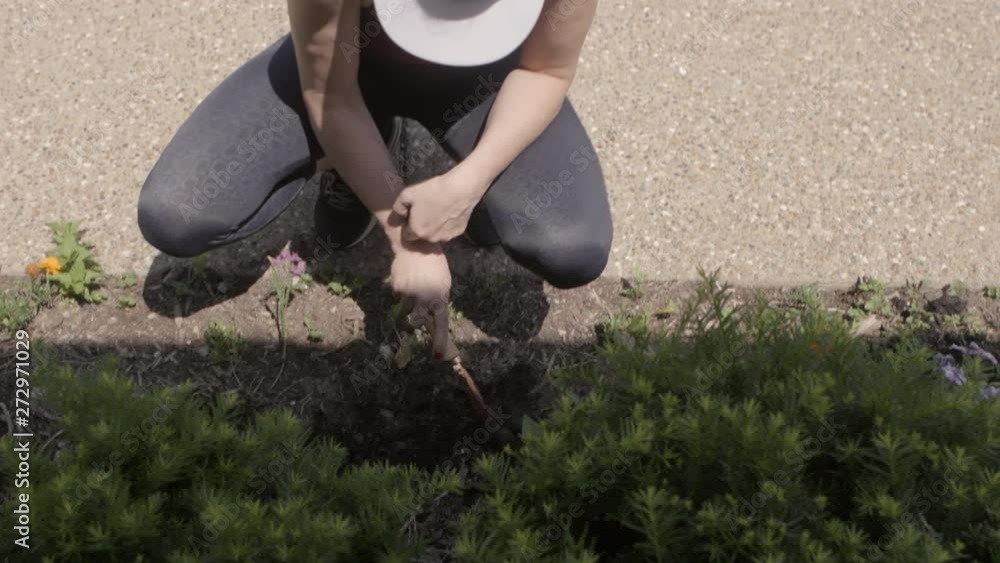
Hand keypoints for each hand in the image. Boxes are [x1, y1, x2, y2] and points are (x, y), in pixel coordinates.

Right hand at [387, 228, 453, 358]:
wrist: (417, 244)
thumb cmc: (434, 264)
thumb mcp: (443, 283)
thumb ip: (438, 301)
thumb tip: (431, 319)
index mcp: (440, 297)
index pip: (440, 324)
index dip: (438, 340)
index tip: (436, 355)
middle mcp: (424, 298)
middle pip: (416, 320)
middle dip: (416, 318)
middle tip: (417, 308)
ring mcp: (409, 293)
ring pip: (404, 309)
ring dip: (408, 302)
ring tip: (413, 285)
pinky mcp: (396, 287)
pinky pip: (397, 296)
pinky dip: (400, 291)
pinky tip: (406, 278)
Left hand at [391, 168, 488, 242]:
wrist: (461, 189)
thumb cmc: (432, 191)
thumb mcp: (407, 194)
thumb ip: (398, 208)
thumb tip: (396, 217)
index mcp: (417, 231)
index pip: (407, 234)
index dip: (408, 224)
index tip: (412, 214)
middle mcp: (431, 238)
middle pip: (422, 235)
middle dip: (422, 226)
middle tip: (425, 210)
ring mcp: (447, 236)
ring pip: (436, 234)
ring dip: (435, 227)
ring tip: (438, 210)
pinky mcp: (459, 232)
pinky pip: (449, 230)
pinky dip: (447, 224)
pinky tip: (449, 212)